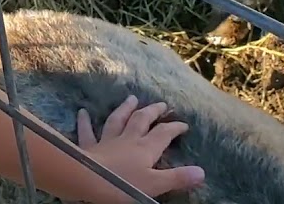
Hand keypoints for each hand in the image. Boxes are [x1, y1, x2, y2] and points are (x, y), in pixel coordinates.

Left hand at [74, 95, 205, 203]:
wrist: (89, 180)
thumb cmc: (123, 183)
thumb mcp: (155, 184)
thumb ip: (177, 177)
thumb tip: (202, 172)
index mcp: (145, 148)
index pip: (163, 134)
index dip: (174, 127)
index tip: (183, 124)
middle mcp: (127, 139)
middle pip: (141, 120)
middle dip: (152, 111)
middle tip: (161, 104)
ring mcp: (107, 141)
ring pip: (117, 120)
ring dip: (124, 109)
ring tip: (131, 98)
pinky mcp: (89, 147)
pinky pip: (86, 132)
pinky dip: (85, 122)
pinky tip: (82, 112)